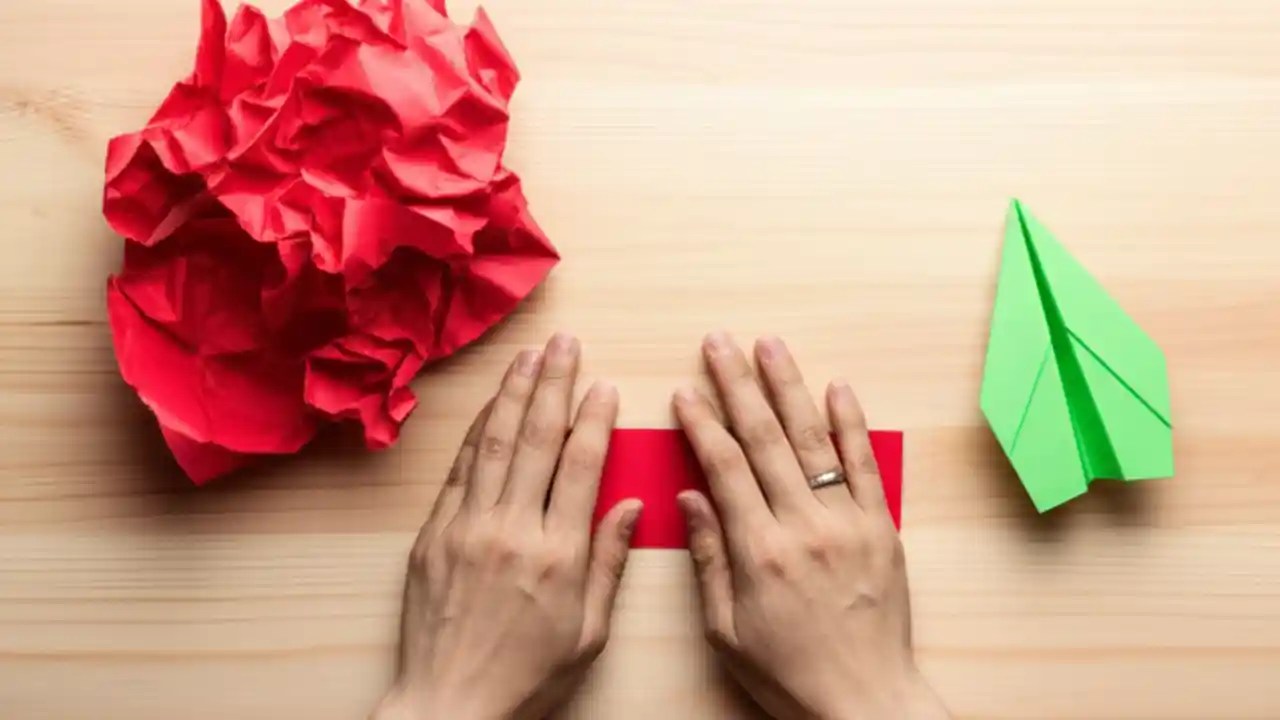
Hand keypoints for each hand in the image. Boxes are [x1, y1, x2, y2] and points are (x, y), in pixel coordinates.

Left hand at [372, 334, 641, 719]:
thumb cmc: (526, 679)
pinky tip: (491, 406)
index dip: (594, 418)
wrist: (449, 708)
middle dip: (554, 384)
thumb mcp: (588, 632)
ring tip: (529, 356)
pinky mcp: (433, 535)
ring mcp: (468, 527)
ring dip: (514, 393)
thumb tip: (630, 505)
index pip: (581, 465)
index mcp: (559, 554)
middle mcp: (513, 529)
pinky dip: (477, 431)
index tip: (603, 386)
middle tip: (565, 344)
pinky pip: (459, 469)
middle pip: (537, 439)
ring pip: (495, 443)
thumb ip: (609, 563)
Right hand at [674, 333, 947, 719]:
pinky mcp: (882, 529)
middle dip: (738, 384)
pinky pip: (865, 466)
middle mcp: (804, 527)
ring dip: (788, 387)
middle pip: (765, 439)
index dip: (702, 423)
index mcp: (759, 551)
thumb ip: (708, 557)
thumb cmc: (789, 674)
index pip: (725, 467)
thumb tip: (690, 496)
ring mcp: (848, 523)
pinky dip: (851, 424)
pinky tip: (836, 386)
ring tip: (769, 345)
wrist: (865, 703)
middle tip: (719, 342)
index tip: (685, 390)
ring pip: (812, 441)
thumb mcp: (726, 630)